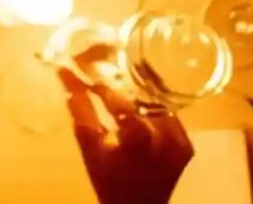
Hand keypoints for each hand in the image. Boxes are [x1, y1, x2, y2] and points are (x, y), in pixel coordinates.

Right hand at [57, 54, 193, 203]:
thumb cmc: (108, 180)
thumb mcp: (89, 146)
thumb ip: (80, 109)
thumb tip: (65, 74)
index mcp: (141, 141)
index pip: (122, 102)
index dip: (104, 86)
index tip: (89, 74)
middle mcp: (167, 137)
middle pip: (144, 98)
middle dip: (123, 85)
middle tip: (105, 73)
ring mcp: (182, 141)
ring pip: (158, 103)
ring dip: (138, 94)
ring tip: (120, 86)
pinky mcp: (187, 144)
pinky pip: (168, 115)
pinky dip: (152, 109)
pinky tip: (137, 103)